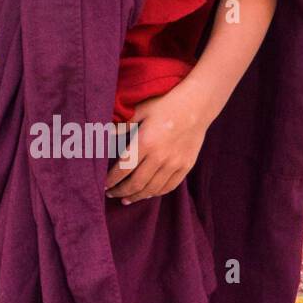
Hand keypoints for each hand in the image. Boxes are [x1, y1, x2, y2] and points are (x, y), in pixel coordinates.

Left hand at [105, 83, 209, 203]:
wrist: (198, 104)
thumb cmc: (166, 103)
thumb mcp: (141, 110)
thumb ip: (122, 125)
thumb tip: (104, 135)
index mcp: (145, 142)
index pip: (123, 169)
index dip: (111, 180)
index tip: (103, 185)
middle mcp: (160, 157)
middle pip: (136, 183)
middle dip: (121, 191)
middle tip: (111, 194)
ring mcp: (175, 163)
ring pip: (152, 188)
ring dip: (137, 196)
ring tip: (126, 199)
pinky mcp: (186, 166)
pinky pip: (169, 186)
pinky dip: (156, 193)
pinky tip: (147, 193)